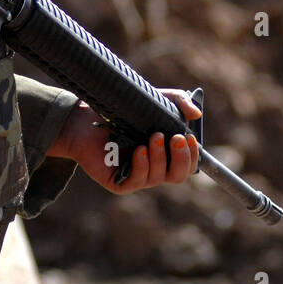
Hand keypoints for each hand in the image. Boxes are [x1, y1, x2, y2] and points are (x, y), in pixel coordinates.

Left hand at [51, 88, 201, 194]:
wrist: (86, 118)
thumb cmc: (123, 111)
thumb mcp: (155, 101)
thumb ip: (178, 103)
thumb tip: (196, 114)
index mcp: (165, 154)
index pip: (187, 164)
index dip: (192, 154)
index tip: (188, 136)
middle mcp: (154, 168)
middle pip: (178, 176)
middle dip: (181, 158)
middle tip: (176, 138)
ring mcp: (137, 176)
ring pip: (158, 177)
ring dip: (159, 157)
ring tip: (152, 136)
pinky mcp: (119, 182)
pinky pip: (137, 181)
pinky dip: (141, 166)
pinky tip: (139, 150)